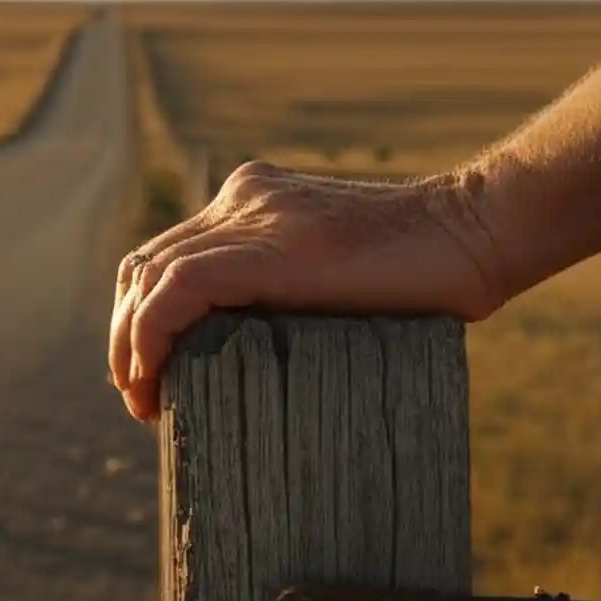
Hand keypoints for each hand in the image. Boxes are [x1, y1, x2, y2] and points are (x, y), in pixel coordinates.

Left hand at [108, 160, 504, 422]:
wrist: (475, 232)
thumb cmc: (425, 273)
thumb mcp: (337, 277)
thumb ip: (291, 292)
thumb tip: (258, 361)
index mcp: (251, 202)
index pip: (165, 257)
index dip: (140, 316)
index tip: (148, 376)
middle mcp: (241, 200)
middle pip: (145, 265)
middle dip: (125, 334)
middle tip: (139, 397)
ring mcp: (252, 218)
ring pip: (148, 276)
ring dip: (129, 345)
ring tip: (142, 400)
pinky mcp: (268, 249)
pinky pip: (177, 288)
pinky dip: (150, 334)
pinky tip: (151, 376)